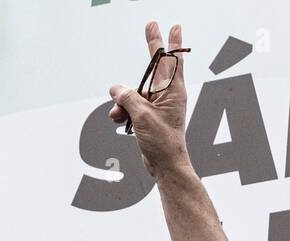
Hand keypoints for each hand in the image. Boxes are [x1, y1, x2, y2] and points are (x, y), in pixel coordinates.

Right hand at [109, 21, 190, 179]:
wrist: (164, 166)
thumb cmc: (161, 141)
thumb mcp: (142, 115)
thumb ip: (128, 97)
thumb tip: (116, 89)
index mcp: (173, 91)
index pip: (170, 59)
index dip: (168, 41)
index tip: (172, 25)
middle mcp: (168, 95)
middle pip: (153, 69)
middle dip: (149, 53)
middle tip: (151, 25)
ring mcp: (158, 106)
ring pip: (136, 92)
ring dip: (123, 102)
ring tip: (118, 115)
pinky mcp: (149, 117)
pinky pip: (132, 107)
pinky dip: (123, 112)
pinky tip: (118, 120)